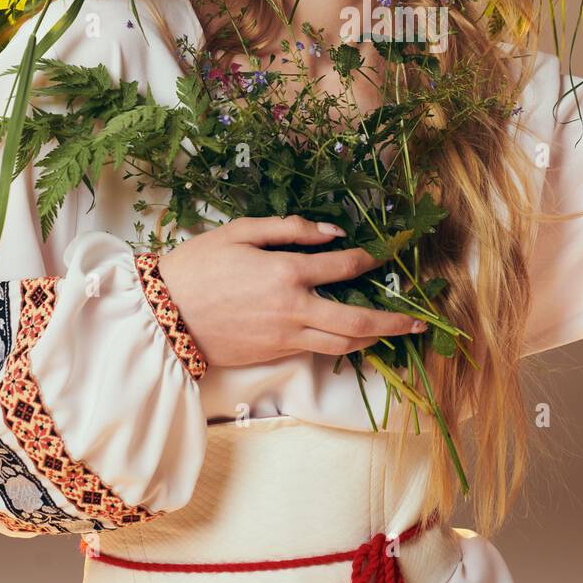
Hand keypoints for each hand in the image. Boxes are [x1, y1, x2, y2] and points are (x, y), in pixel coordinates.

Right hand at [156, 215, 426, 368]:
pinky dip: (341, 344)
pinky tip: (353, 337)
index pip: (344, 267)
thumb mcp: (240, 233)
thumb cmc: (198, 265)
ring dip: (373, 338)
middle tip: (419, 319)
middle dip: (393, 320)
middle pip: (357, 321)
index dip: (372, 258)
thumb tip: (333, 231)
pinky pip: (318, 350)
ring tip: (395, 331)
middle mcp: (293, 309)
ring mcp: (285, 337)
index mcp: (286, 274)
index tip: (390, 253)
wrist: (163, 315)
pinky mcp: (275, 354)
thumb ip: (289, 229)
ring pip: (342, 344)